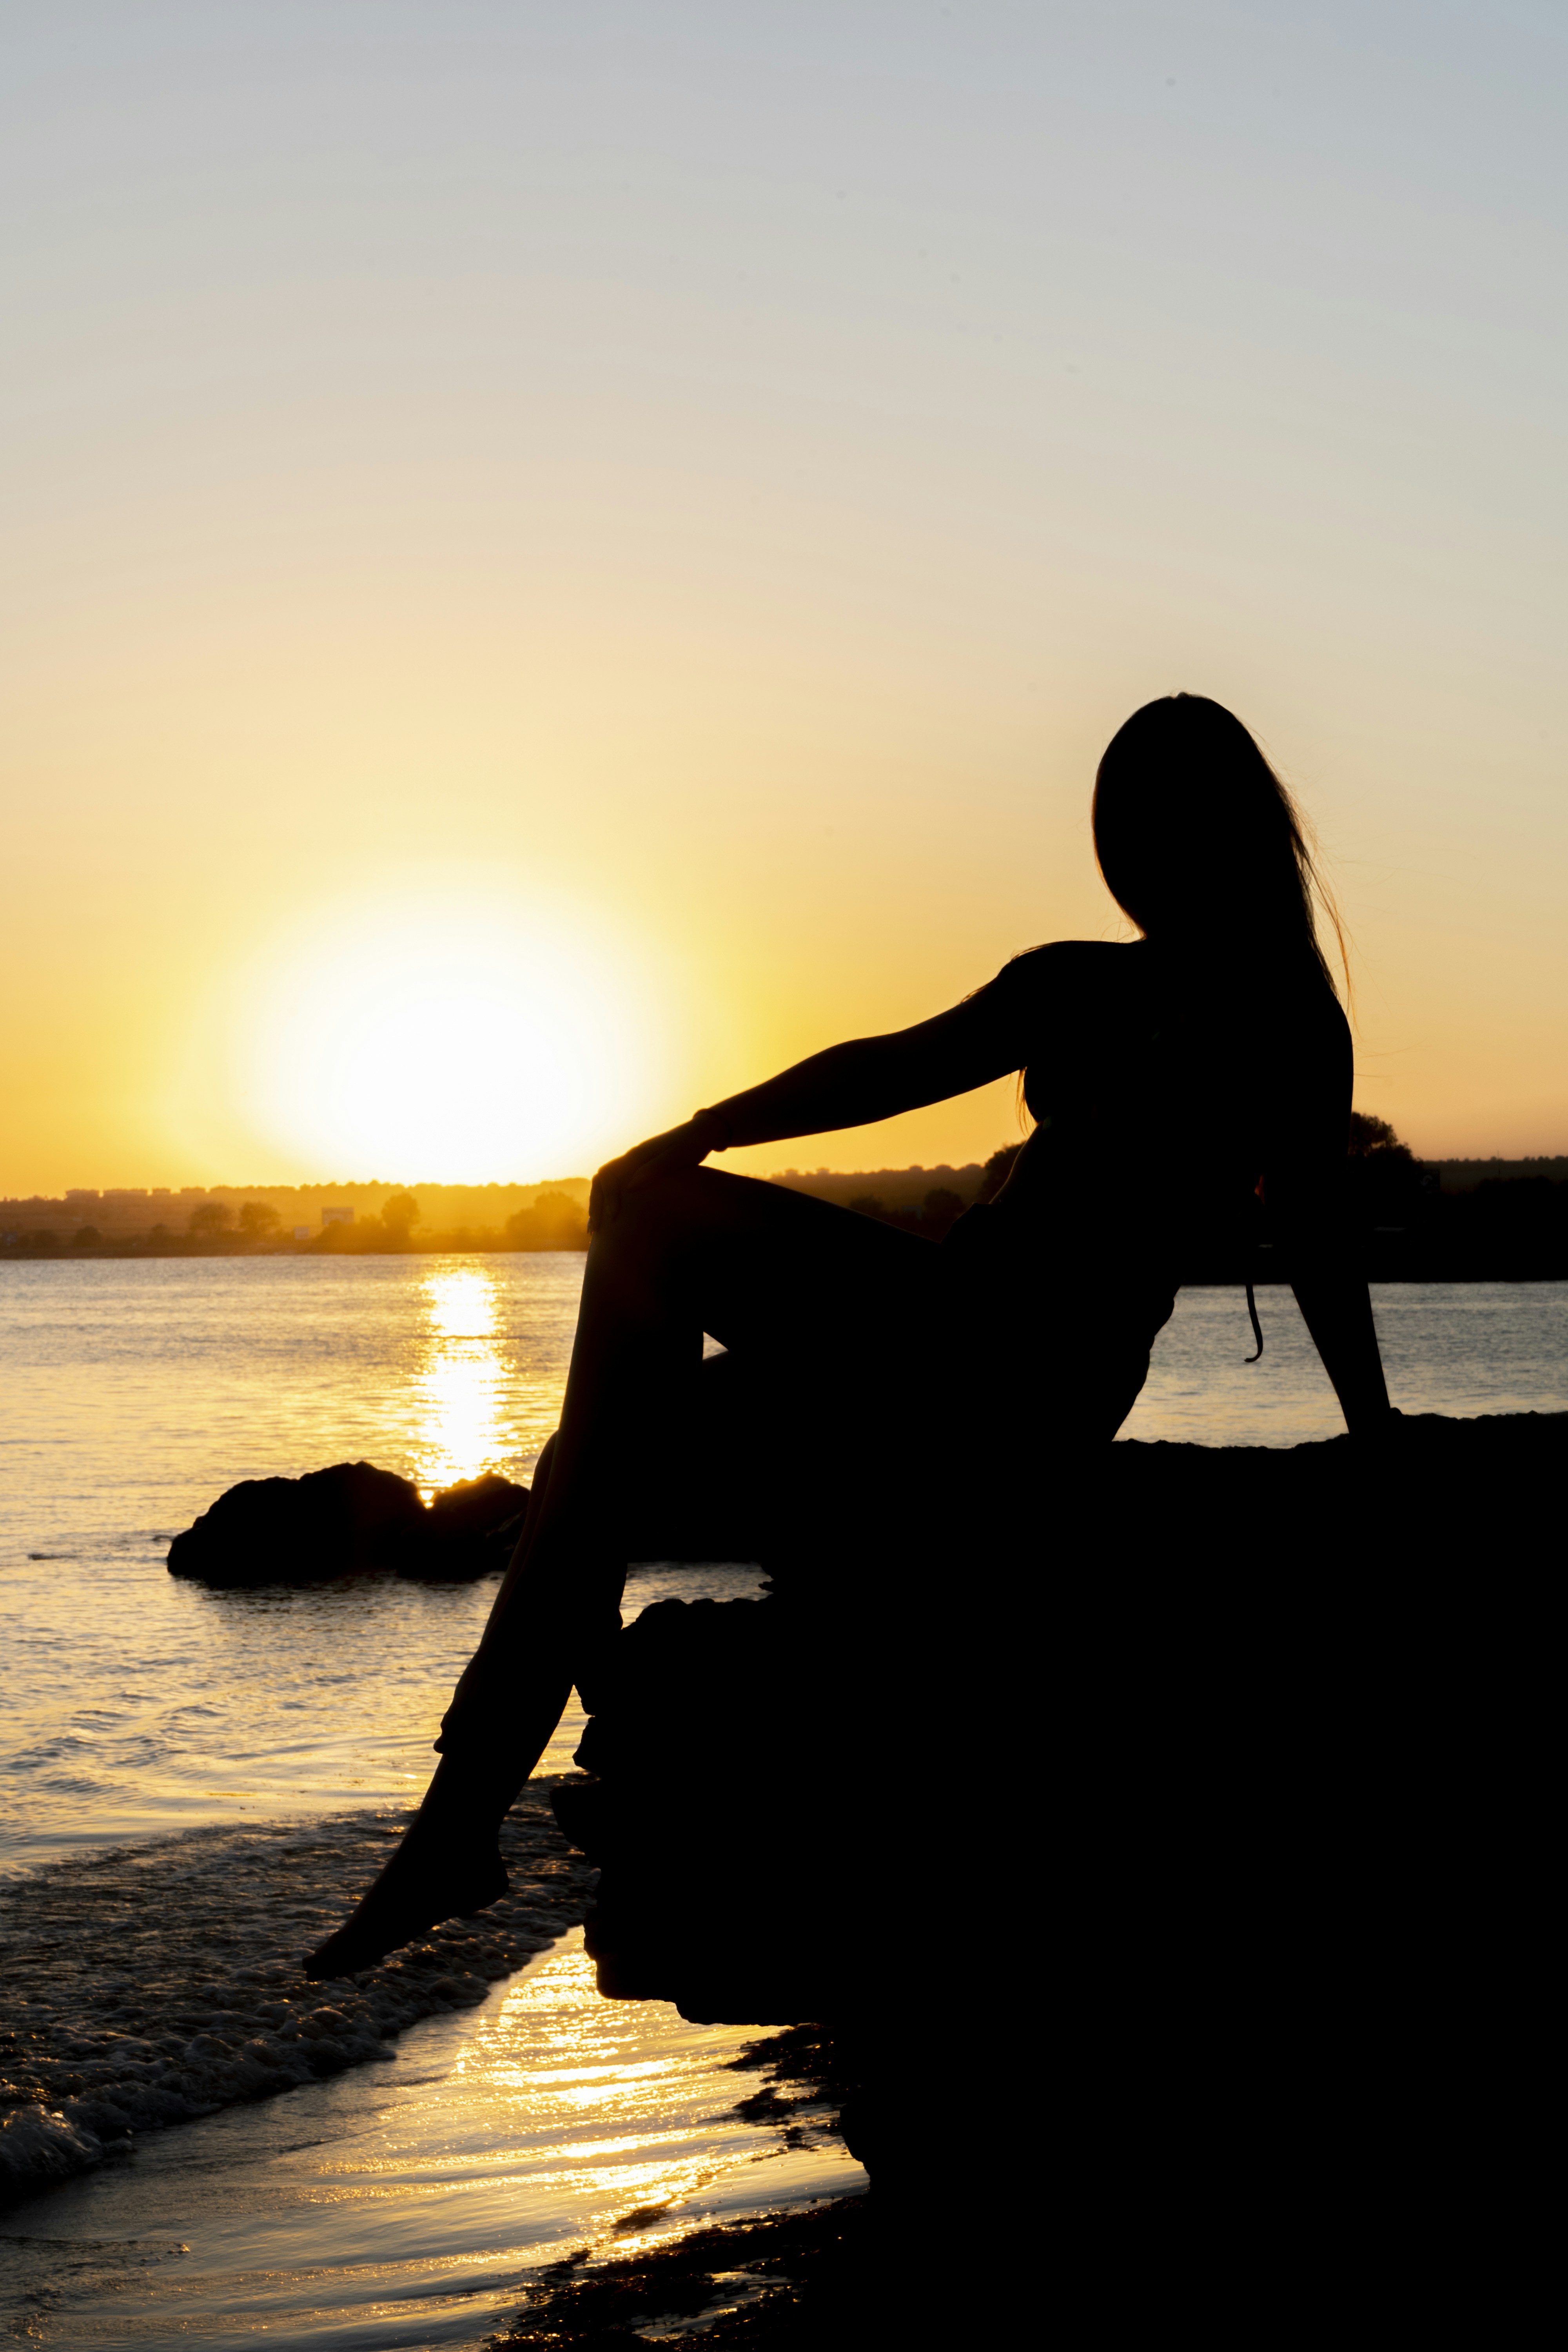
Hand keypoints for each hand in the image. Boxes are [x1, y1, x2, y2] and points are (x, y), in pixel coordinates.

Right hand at [589, 1116, 717, 1228]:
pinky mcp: (643, 1169)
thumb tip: (630, 1187)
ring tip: (598, 1228)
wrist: (703, 1134)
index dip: (608, 1198)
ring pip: (608, 1184)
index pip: (607, 1176)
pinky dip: (612, 1201)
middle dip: (596, 1204)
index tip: (613, 1217)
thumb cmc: (692, 1146)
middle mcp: (631, 1158)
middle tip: (595, 1229)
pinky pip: (620, 1186)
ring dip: (601, 1204)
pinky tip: (615, 1218)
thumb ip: (655, 1170)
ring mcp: (636, 1164)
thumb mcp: (677, 1158)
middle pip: (601, 1181)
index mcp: (635, 1155)